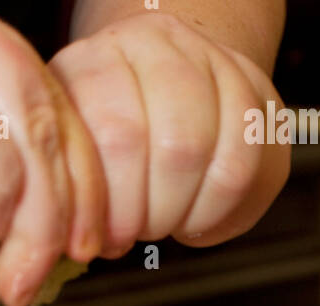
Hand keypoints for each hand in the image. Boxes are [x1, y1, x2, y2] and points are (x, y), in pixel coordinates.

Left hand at [49, 11, 289, 255]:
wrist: (189, 80)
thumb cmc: (126, 137)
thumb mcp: (84, 154)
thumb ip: (71, 192)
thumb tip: (67, 245)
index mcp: (91, 63)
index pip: (98, 134)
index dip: (101, 203)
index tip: (98, 240)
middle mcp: (147, 46)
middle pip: (137, 141)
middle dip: (134, 211)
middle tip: (135, 231)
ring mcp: (204, 60)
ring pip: (188, 151)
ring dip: (174, 212)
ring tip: (166, 222)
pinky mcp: (251, 90)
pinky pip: (236, 166)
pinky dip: (213, 210)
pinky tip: (197, 215)